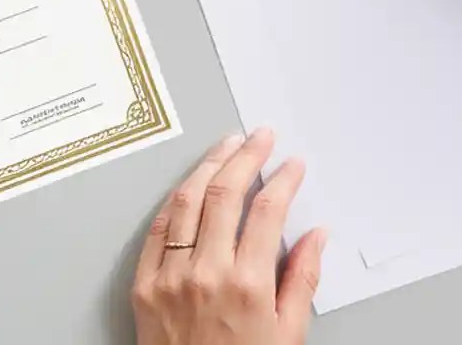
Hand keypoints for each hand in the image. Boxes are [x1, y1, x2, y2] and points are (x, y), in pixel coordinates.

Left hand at [132, 128, 325, 344]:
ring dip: (209, 166)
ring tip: (226, 146)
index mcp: (247, 283)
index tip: (292, 166)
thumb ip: (302, 280)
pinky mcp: (145, 286)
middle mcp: (205, 272)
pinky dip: (175, 201)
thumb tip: (316, 237)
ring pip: (187, 201)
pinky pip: (157, 229)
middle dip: (247, 156)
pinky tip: (188, 186)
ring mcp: (170, 276)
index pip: (268, 209)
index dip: (283, 179)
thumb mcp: (287, 335)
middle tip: (260, 137)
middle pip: (225, 192)